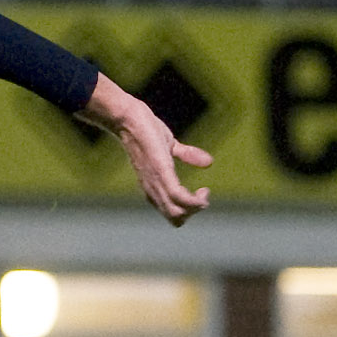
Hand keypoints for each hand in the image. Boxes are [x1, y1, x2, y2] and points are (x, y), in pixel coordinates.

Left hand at [81, 73, 211, 224]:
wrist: (128, 118)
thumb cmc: (145, 131)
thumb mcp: (170, 146)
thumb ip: (187, 155)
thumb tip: (209, 162)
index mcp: (154, 186)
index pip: (171, 213)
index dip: (189, 210)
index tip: (201, 193)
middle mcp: (153, 189)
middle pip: (175, 218)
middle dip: (194, 211)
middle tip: (202, 194)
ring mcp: (155, 182)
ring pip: (176, 213)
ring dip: (196, 207)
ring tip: (203, 193)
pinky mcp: (160, 171)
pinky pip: (176, 196)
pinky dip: (193, 200)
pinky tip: (202, 191)